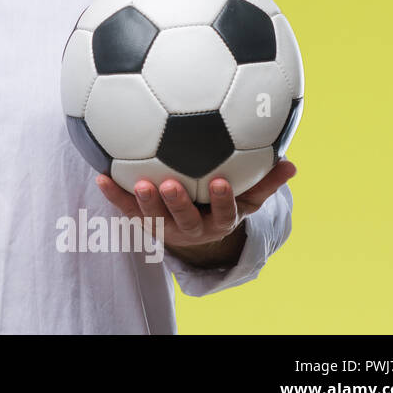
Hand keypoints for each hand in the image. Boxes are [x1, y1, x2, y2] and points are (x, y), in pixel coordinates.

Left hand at [94, 160, 297, 266]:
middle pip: (185, 220)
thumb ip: (265, 181)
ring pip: (154, 219)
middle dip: (178, 204)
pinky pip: (126, 208)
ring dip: (145, 202)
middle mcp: (191, 227)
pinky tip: (100, 174)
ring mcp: (165, 226)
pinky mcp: (142, 221)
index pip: (224, 213)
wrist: (195, 227)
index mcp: (218, 220)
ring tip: (139, 182)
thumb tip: (291, 164)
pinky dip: (113, 194)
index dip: (222, 201)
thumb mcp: (247, 196)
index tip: (221, 182)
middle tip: (170, 185)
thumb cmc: (222, 202)